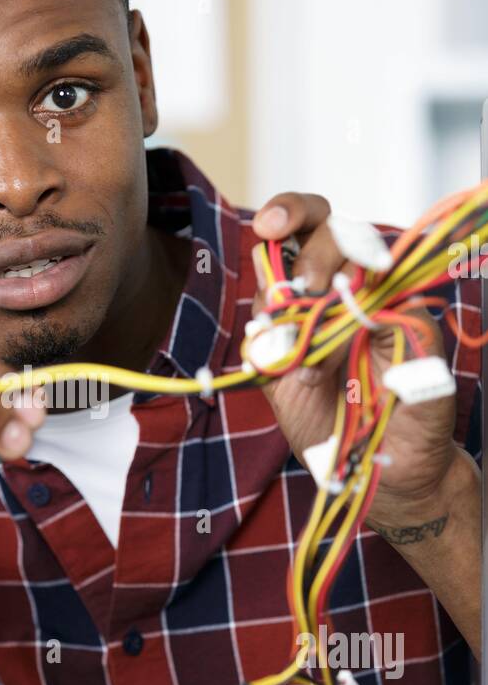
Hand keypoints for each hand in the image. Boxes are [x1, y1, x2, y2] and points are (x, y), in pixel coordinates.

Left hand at [250, 193, 458, 522]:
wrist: (375, 469)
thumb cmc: (329, 425)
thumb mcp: (281, 385)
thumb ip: (272, 344)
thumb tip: (276, 308)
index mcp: (310, 295)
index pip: (300, 236)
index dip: (286, 216)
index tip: (267, 226)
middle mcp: (349, 290)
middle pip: (335, 230)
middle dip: (313, 244)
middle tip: (301, 286)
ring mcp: (386, 304)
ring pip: (368, 253)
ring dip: (338, 273)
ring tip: (317, 312)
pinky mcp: (417, 327)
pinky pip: (395, 301)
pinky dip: (364, 318)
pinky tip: (347, 345)